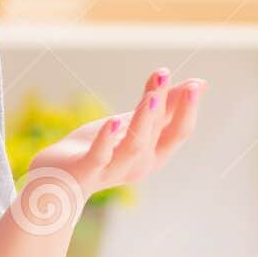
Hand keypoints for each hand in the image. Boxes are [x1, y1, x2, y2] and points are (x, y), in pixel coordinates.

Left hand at [28, 67, 206, 206]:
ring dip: (142, 121)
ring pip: (133, 147)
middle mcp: (138, 166)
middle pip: (155, 134)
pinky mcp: (86, 171)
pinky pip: (99, 157)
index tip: (195, 83)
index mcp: (153, 155)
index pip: (178, 133)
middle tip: (165, 75)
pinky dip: (106, 140)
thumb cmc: (101, 150)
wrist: (58, 180)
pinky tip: (112, 122)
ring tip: (150, 98)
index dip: (188, 109)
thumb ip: (163, 107)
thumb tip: (199, 82)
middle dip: (161, 104)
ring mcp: (112, 170)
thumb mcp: (133, 125)